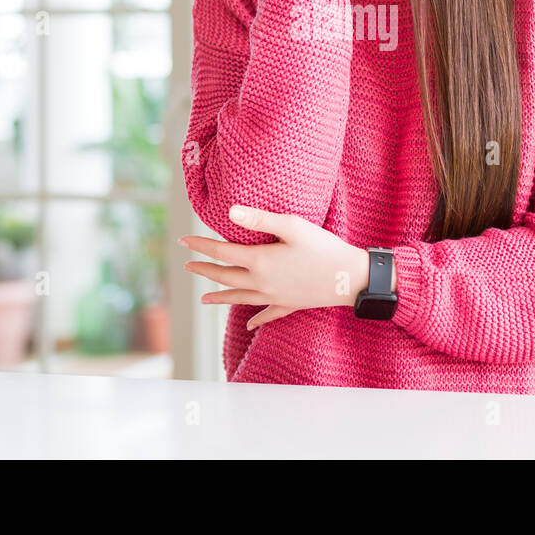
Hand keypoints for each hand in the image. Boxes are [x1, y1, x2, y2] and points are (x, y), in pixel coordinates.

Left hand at [180, 205, 370, 328]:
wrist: (350, 278)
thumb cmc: (323, 247)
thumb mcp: (292, 226)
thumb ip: (260, 219)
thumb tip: (229, 212)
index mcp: (260, 261)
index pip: (221, 252)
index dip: (201, 246)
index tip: (183, 241)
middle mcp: (262, 283)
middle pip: (226, 277)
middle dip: (205, 271)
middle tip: (187, 267)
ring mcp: (275, 297)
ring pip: (240, 298)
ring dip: (221, 297)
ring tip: (204, 299)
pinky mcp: (290, 304)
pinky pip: (268, 314)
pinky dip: (257, 319)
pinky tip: (250, 323)